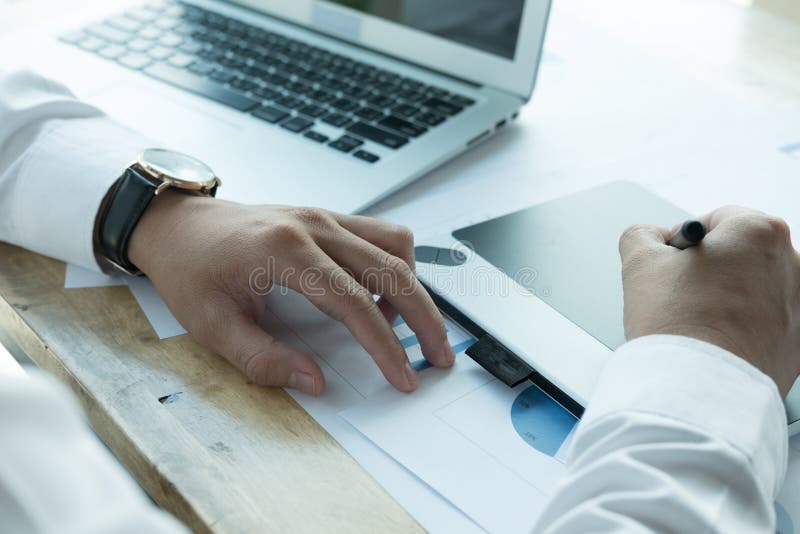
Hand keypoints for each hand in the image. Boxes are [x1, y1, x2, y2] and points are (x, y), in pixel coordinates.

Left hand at [128, 192, 454, 394]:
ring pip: (396, 246)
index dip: (385, 345)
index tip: (403, 376)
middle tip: (438, 356)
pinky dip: (396, 266)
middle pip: (391, 270)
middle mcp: (313, 226)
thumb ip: (263, 359)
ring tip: (408, 329)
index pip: (354, 302)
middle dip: (424, 318)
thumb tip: (314, 382)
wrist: (179, 225)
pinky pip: (381, 235)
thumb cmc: (191, 269)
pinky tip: (381, 296)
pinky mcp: (328, 218)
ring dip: (415, 288)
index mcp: (284, 252)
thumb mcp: (212, 325)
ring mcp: (324, 217)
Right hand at [619, 206, 799, 395]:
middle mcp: (792, 262)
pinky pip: (766, 322)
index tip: (672, 265)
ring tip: (698, 322)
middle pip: (741, 253)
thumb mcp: (640, 263)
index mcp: (759, 231)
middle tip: (681, 295)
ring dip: (728, 298)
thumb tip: (650, 239)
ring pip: (753, 288)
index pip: (716, 219)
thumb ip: (642, 236)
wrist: (699, 390)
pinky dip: (743, 327)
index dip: (686, 242)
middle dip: (711, 269)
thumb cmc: (679, 326)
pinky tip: (716, 341)